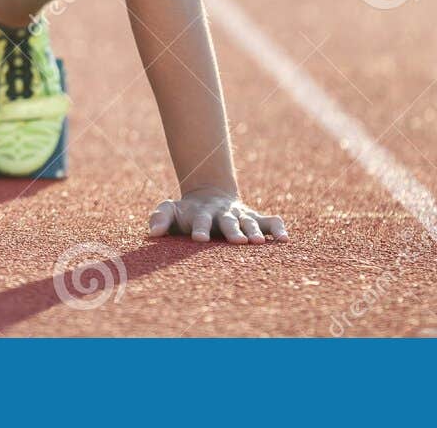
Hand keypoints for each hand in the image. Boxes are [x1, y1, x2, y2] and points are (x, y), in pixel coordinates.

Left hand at [148, 189, 287, 243]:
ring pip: (249, 223)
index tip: (198, 238)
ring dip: (254, 231)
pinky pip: (269, 222)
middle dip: (232, 231)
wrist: (209, 195)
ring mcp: (241, 216)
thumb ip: (161, 218)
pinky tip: (284, 239)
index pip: (200, 221)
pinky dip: (277, 228)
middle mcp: (223, 214)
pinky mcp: (255, 219)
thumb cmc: (187, 212)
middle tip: (237, 241)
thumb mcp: (171, 210)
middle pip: (228, 222)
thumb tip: (152, 233)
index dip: (200, 228)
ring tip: (259, 242)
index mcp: (201, 213)